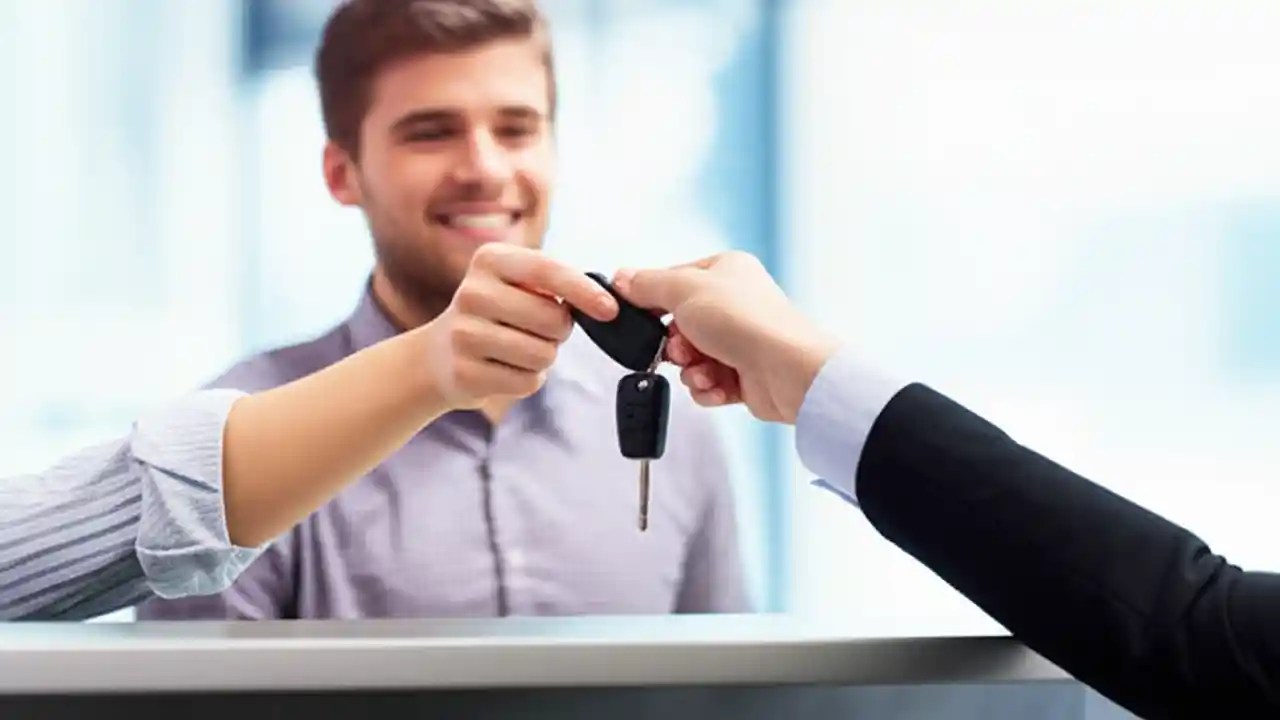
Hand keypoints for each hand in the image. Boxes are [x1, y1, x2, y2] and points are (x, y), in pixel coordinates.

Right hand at [420, 244, 617, 408]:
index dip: (584, 290)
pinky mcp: (464, 373)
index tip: (610, 310)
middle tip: (539, 330)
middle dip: (559, 332)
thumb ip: (555, 284)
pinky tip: (505, 368)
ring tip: (520, 349)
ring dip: (544, 357)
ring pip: (542, 354)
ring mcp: (464, 334)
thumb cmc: (496, 314)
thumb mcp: (516, 283)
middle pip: (552, 319)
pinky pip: (526, 382)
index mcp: (490, 259)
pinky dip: (528, 379)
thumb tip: (604, 303)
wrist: (437, 355)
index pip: (547, 270)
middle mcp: (472, 292)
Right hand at [612, 252, 837, 423]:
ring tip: (704, 370)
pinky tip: (719, 385)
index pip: (673, 282)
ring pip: (691, 358)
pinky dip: (708, 387)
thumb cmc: (748, 322)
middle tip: (681, 347)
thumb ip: (648, 285)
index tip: (636, 315)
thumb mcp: (684, 290)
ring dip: (691, 370)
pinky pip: (708, 382)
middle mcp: (734, 303)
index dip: (652, 301)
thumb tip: (623, 279)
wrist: (787, 371)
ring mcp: (741, 340)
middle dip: (674, 344)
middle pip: (679, 325)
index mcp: (725, 271)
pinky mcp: (745, 374)